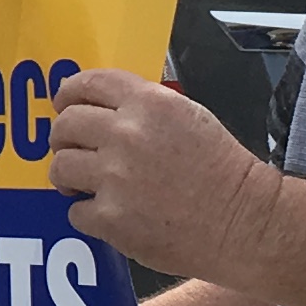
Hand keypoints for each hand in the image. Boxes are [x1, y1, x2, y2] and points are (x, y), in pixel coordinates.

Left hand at [48, 67, 283, 287]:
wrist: (243, 221)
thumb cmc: (222, 171)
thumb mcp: (189, 115)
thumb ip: (144, 107)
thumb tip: (102, 109)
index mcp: (148, 104)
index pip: (87, 84)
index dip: (68, 93)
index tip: (62, 103)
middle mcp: (126, 135)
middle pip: (65, 125)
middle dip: (63, 138)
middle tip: (71, 150)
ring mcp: (115, 177)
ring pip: (61, 168)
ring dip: (68, 177)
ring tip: (81, 186)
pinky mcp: (111, 218)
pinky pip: (75, 213)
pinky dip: (88, 216)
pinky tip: (108, 215)